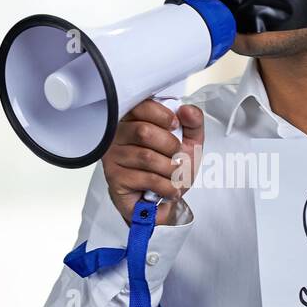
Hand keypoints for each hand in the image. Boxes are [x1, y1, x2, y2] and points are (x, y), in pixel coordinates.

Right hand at [101, 100, 204, 226]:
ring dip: (171, 170)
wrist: (163, 200)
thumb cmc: (171, 168)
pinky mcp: (115, 178)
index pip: (141, 106)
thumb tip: (186, 110)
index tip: (175, 125)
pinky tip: (169, 189)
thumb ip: (193, 123)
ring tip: (175, 176)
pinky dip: (167, 186)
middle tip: (178, 158)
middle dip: (171, 147)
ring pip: (147, 157)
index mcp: (134, 120)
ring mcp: (113, 157)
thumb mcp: (190, 142)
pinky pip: (147, 178)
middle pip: (144, 132)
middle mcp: (119, 135)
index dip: (162, 115)